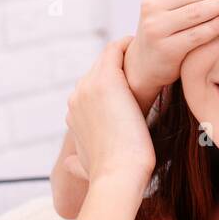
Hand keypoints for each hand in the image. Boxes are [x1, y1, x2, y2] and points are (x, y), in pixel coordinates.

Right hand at [65, 37, 155, 190]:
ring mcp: (88, 86)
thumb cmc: (111, 174)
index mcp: (73, 114)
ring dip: (126, 55)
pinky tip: (146, 48)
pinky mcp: (106, 80)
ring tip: (150, 54)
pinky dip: (128, 45)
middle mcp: (76, 97)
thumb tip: (68, 165)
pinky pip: (115, 49)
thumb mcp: (85, 167)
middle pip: (99, 69)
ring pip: (108, 58)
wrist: (118, 175)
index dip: (113, 84)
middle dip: (121, 66)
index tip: (135, 82)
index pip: (92, 88)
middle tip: (147, 62)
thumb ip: (77, 163)